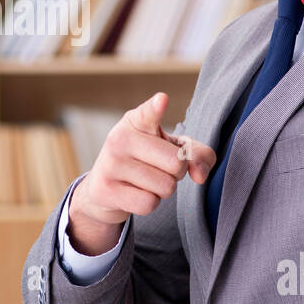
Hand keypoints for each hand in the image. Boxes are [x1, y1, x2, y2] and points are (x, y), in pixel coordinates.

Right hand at [71, 91, 215, 231]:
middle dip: (177, 173)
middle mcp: (121, 138)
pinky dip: (150, 203)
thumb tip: (200, 176)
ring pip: (165, 186)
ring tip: (145, 181)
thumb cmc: (146, 161)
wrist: (103, 187)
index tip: (162, 100)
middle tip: (159, 168)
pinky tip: (135, 193)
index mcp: (137, 121)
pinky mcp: (107, 189)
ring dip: (163, 189)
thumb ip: (197, 155)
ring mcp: (111, 164)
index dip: (156, 108)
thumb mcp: (172, 148)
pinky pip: (149, 203)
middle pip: (176, 163)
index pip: (149, 113)